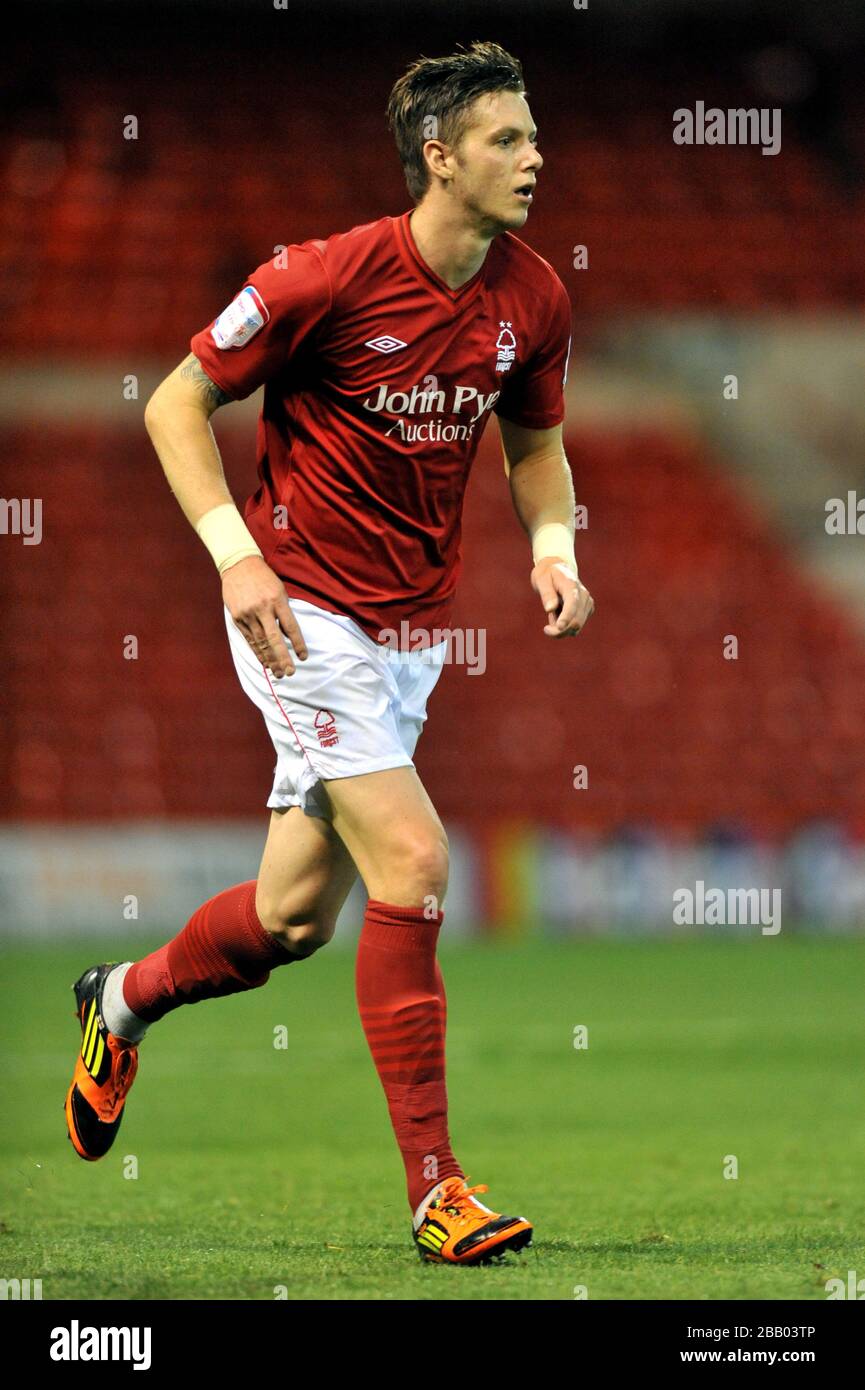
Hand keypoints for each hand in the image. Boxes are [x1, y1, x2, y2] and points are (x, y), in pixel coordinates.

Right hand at [222, 556, 307, 676]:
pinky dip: (258, 652)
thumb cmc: (264, 578)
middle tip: (290, 673)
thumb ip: (284, 612)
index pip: (290, 627)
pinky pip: (249, 639)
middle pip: (274, 639)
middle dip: (282, 658)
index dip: (297, 644)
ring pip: (261, 642)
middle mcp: (262, 608)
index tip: (303, 657)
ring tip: (278, 673)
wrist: (238, 565)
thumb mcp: (280, 590)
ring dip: (270, 660)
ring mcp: (248, 614)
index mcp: (277, 600)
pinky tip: (264, 663)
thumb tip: (289, 636)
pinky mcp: (237, 618)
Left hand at [531, 557, 594, 637]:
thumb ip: (546, 594)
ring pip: (576, 627)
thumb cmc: (547, 575)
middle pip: (576, 621)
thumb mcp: (541, 580)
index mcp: (571, 585)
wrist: (559, 570)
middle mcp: (584, 595)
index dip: (566, 617)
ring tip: (553, 613)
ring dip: (561, 628)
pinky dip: (565, 626)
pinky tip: (559, 614)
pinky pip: (575, 626)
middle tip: (546, 629)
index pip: (572, 604)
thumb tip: (550, 609)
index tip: (558, 627)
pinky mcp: (587, 610)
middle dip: (560, 630)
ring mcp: (587, 603)